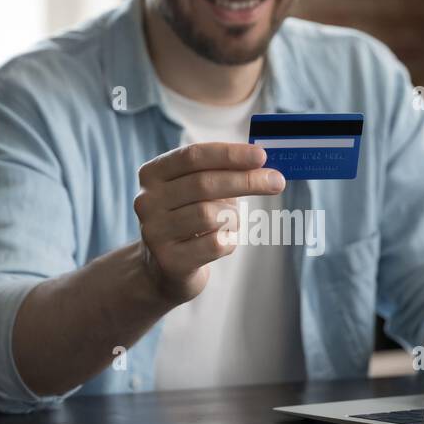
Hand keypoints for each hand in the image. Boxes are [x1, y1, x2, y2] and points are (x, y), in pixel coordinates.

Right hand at [133, 142, 284, 303]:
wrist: (163, 268)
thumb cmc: (189, 219)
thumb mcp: (196, 191)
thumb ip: (222, 174)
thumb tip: (264, 169)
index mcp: (152, 174)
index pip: (193, 156)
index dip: (229, 155)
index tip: (261, 156)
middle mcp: (147, 201)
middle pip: (203, 184)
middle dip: (245, 180)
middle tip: (276, 181)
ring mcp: (155, 232)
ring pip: (209, 215)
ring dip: (234, 217)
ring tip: (233, 222)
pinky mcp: (170, 261)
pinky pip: (215, 245)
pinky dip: (230, 240)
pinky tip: (224, 241)